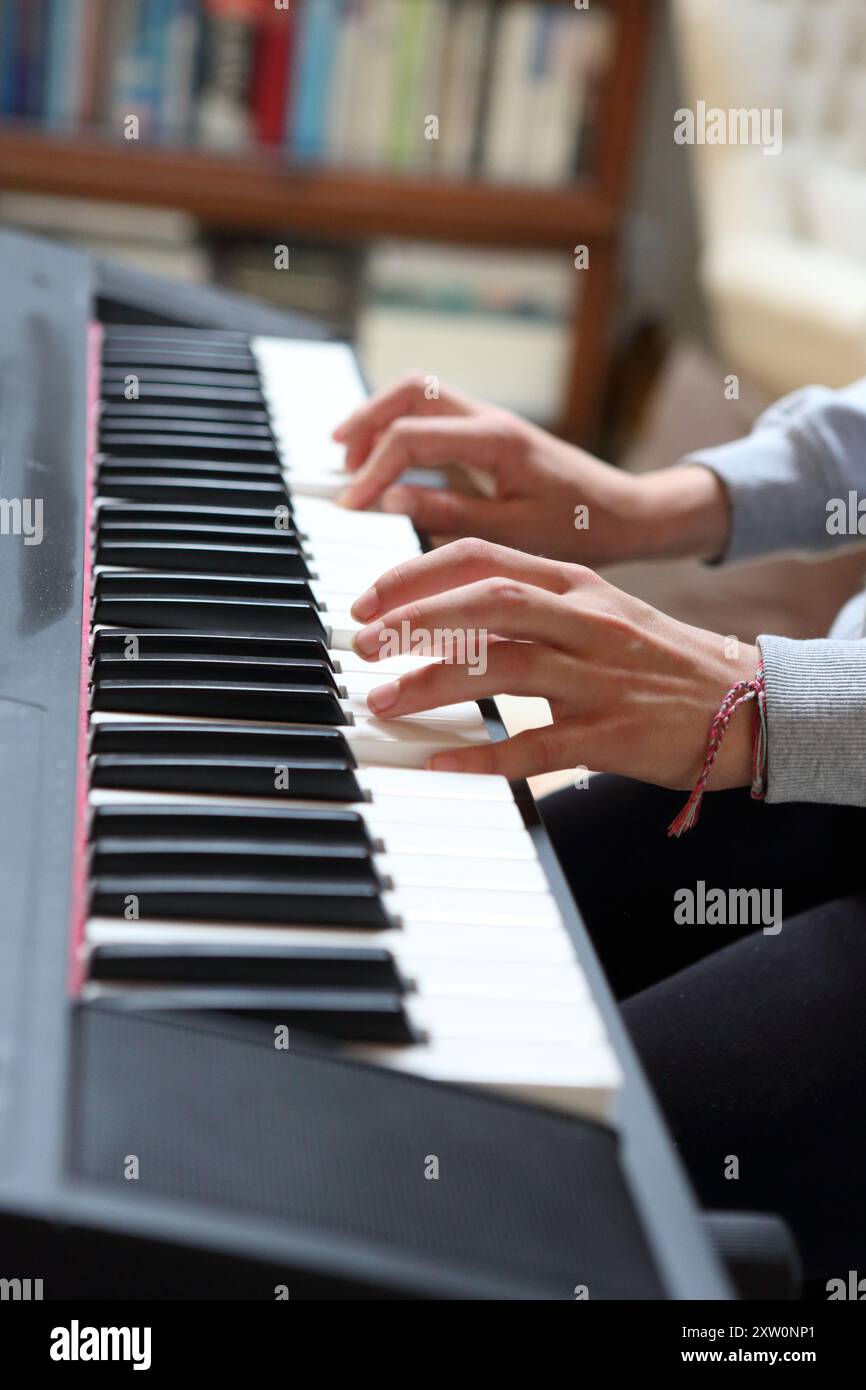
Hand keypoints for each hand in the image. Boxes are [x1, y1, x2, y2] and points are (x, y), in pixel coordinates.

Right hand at [334, 372, 647, 563]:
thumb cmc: (579, 529)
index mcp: (496, 441)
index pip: (411, 438)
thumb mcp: (510, 532)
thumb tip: (389, 501)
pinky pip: (436, 418)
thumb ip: (447, 514)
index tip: (349, 506)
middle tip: (339, 463)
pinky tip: (390, 467)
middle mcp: (491, 420)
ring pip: (421, 397)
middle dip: (366, 421)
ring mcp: (491, 423)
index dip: (372, 471)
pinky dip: (404, 432)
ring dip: (381, 421)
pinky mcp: (492, 436)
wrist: (627, 514)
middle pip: (410, 390)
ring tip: (353, 462)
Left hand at [350, 539, 759, 787]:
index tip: (369, 600)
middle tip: (362, 644)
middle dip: (413, 621)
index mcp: (578, 584)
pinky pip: (535, 748)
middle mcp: (586, 622)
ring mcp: (599, 679)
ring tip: (381, 701)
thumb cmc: (659, 659)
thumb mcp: (600, 609)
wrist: (747, 703)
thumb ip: (533, 603)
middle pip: (485, 604)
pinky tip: (437, 760)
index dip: (416, 577)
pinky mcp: (612, 735)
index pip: (483, 560)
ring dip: (431, 684)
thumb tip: (448, 609)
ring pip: (502, 669)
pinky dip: (481, 755)